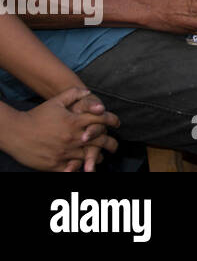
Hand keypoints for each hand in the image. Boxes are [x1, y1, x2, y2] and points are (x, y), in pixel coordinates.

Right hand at [4, 87, 119, 171]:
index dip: (112, 120)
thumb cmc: (37, 115)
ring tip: (101, 156)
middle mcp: (73, 137)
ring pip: (89, 156)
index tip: (117, 123)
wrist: (16, 132)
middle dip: (111, 143)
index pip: (101, 119)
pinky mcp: (56, 164)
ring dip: (98, 156)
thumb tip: (90, 93)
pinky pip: (74, 167)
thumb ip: (74, 94)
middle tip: (115, 145)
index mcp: (74, 121)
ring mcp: (65, 152)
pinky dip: (81, 166)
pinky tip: (85, 165)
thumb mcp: (56, 101)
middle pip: (100, 141)